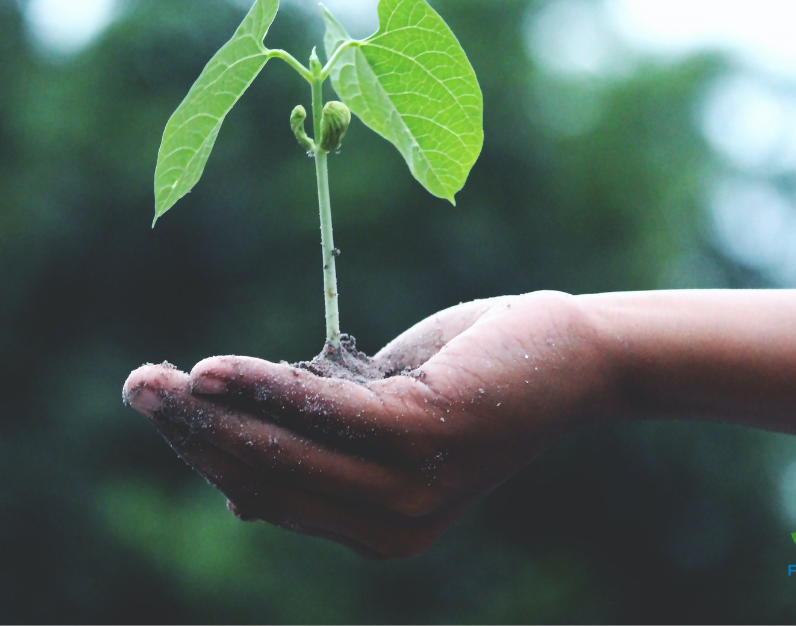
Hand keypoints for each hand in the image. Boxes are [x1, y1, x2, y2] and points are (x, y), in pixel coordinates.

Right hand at [123, 291, 610, 558]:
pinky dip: (264, 389)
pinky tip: (214, 370)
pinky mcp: (425, 435)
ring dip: (211, 413)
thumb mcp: (387, 415)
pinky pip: (324, 414)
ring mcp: (410, 487)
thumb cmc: (475, 376)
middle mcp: (392, 525)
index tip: (166, 410)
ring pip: (284, 452)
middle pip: (266, 478)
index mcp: (380, 526)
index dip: (210, 455)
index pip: (272, 495)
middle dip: (193, 435)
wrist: (572, 356)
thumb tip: (236, 485)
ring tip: (155, 380)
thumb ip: (324, 444)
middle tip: (137, 387)